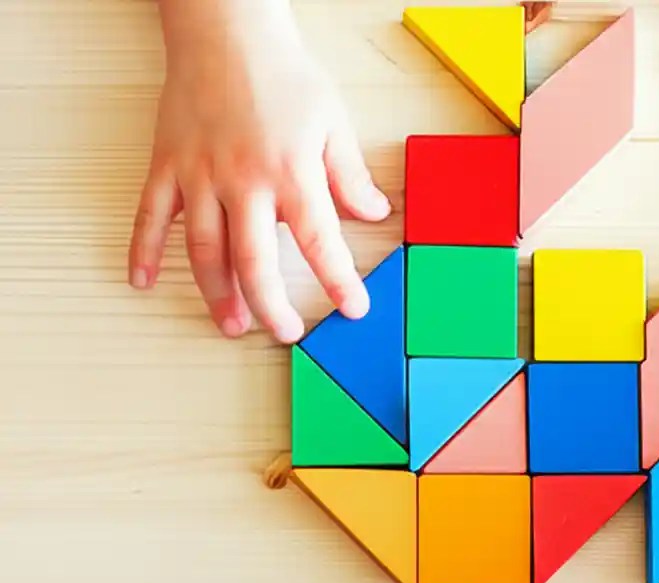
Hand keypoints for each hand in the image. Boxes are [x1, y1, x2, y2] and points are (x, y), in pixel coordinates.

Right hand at [129, 0, 391, 341]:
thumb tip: (373, 214)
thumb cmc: (283, 75)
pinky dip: (144, 252)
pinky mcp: (167, 165)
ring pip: (204, 250)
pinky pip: (150, 216)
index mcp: (290, 173)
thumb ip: (350, 175)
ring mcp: (199, 176)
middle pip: (254, 261)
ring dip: (217, 293)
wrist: (225, 33)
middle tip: (285, 333)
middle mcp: (242, 182)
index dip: (338, 281)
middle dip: (271, 305)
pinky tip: (143, 282)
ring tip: (232, 323)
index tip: (353, 309)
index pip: (319, 241)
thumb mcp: (333, 123)